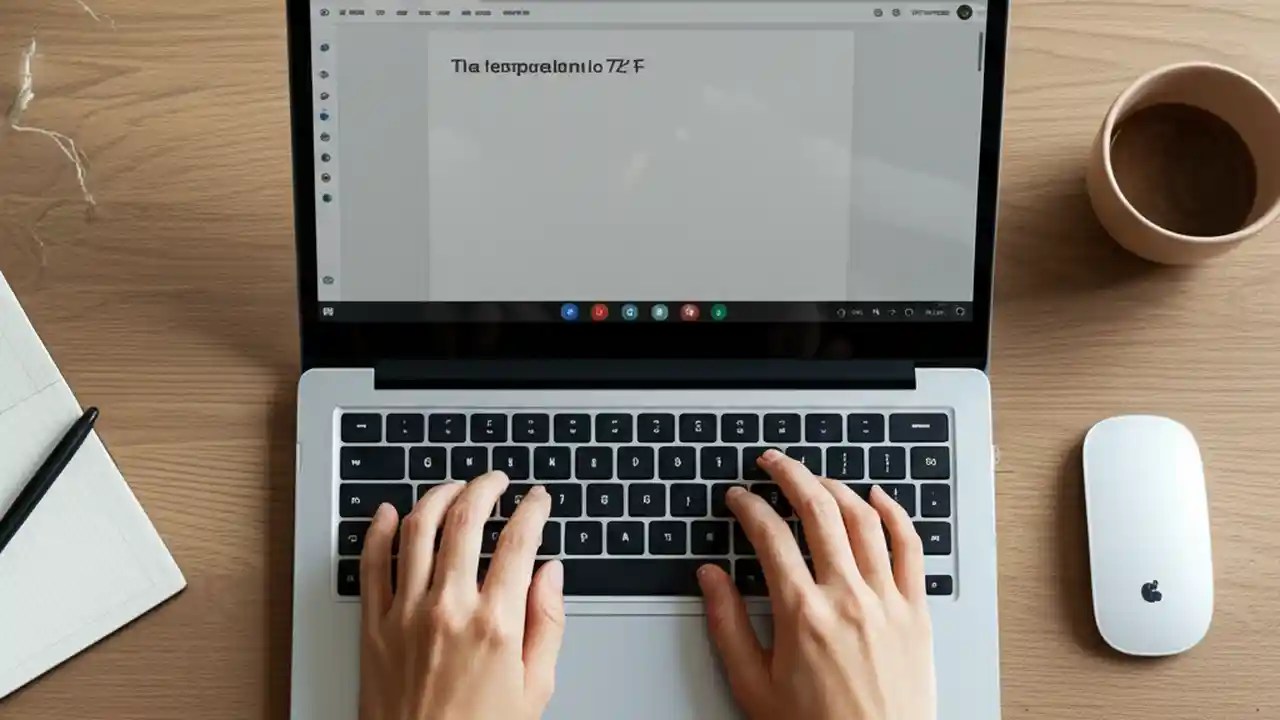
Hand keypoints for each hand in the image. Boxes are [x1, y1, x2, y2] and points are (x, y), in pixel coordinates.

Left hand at [358, 473, 564, 719]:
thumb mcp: (535, 688)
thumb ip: (547, 623)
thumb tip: (551, 573)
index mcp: (495, 624)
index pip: (518, 542)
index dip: (533, 509)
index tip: (537, 499)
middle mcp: (448, 610)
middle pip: (466, 520)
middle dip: (485, 488)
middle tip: (496, 480)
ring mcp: (406, 614)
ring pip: (418, 529)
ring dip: (438, 496)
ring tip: (453, 487)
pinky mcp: (373, 626)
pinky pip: (372, 563)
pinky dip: (379, 530)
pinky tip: (390, 514)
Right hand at [698, 450, 936, 719]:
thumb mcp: (753, 685)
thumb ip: (727, 625)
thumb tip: (710, 578)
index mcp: (801, 614)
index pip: (768, 536)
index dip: (747, 506)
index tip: (738, 498)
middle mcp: (846, 598)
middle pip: (817, 510)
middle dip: (789, 475)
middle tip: (772, 463)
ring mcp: (887, 601)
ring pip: (862, 519)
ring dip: (835, 487)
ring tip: (814, 478)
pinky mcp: (916, 611)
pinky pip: (911, 546)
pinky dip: (894, 513)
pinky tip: (878, 498)